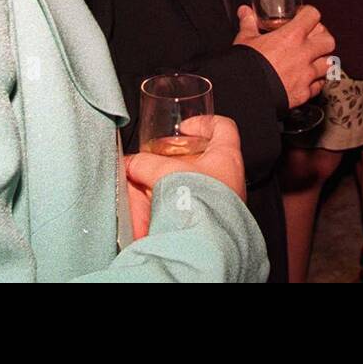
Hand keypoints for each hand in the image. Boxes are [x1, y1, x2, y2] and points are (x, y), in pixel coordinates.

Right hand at [123, 115, 247, 238]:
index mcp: (228, 156)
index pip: (223, 127)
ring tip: (155, 185)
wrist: (205, 240)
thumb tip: (130, 164)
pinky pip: (196, 204)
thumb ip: (144, 164)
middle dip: (181, 159)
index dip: (203, 123)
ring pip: (200, 182)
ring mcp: (225, 199)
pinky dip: (178, 203)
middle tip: (163, 160)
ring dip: (178, 182)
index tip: (185, 127)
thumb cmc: (199, 201)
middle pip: (207, 157)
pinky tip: (160, 208)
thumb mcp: (165, 172)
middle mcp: (231, 177)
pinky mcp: (214, 218)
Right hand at [234, 4, 335, 107]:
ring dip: (322, 61)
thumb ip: (248, 23)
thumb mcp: (245, 39)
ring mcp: (307, 75)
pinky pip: (319, 85)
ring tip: (313, 59)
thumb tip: (244, 11)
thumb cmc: (246, 66)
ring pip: (329, 64)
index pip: (313, 15)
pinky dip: (316, 81)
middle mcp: (304, 54)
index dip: (308, 14)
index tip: (301, 17)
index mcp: (292, 36)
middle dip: (322, 38)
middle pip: (328, 40)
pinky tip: (307, 79)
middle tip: (312, 38)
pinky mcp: (304, 93)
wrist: (246, 94)